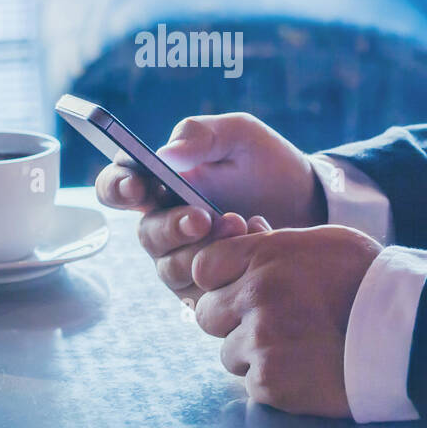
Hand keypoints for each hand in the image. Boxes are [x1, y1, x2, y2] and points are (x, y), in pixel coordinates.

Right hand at [94, 113, 326, 301]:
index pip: (116, 186)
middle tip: (203, 217)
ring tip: (241, 224)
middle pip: (146, 234)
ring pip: (171, 269)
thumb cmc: (266, 162)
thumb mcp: (239, 135)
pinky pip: (203, 293)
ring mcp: (186, 258)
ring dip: (204, 252)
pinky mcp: (210, 286)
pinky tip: (256, 242)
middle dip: (172, 228)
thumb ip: (201, 135)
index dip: (117, 188)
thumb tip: (164, 155)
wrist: (309, 202)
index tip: (138, 187)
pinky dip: (227, 272)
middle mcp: (165, 223)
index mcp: (159, 182)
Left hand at [192, 222, 382, 416]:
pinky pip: (251, 384)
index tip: (238, 289)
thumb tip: (247, 231)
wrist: (407, 333)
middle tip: (265, 324)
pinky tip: (304, 371)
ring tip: (294, 348)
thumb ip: (276, 242)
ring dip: (252, 354)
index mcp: (263, 256)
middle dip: (230, 320)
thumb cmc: (370, 280)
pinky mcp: (271, 382)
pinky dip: (273, 382)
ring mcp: (260, 341)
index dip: (219, 280)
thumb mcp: (323, 241)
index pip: (203, 268)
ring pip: (227, 352)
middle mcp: (254, 296)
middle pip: (206, 314)